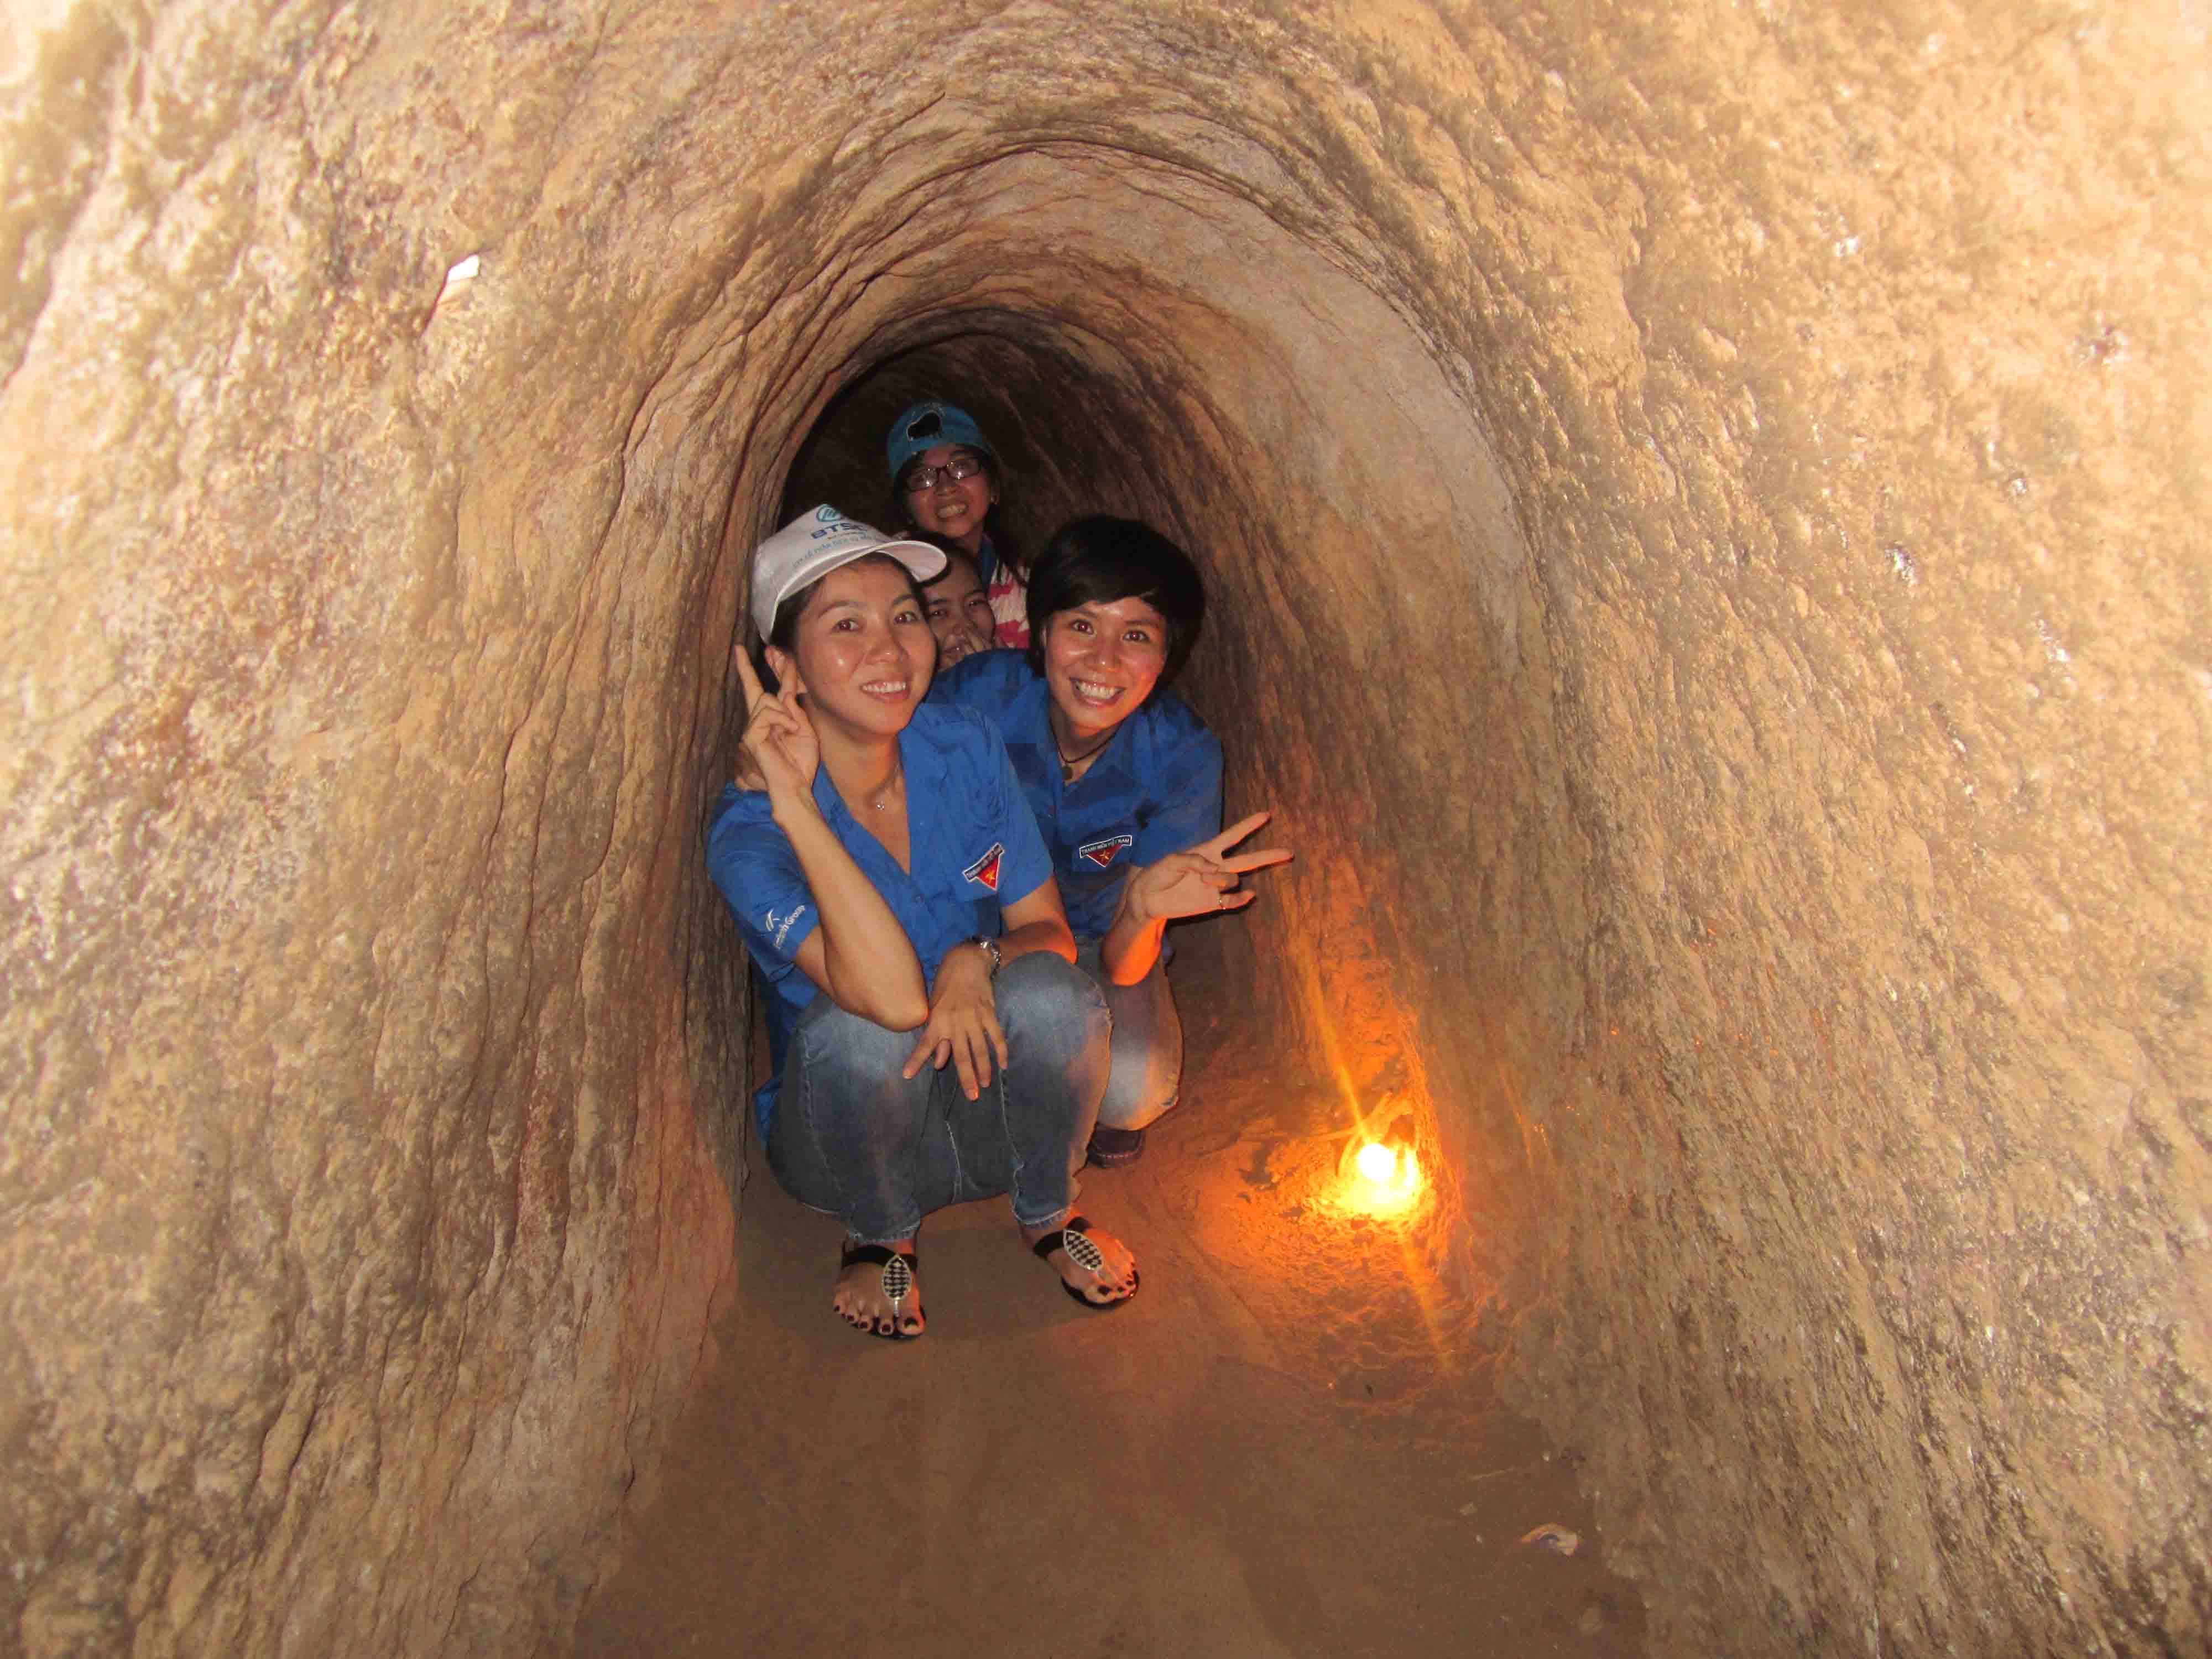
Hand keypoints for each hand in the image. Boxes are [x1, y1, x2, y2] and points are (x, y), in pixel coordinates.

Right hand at [733, 648, 817, 803]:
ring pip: (766, 700)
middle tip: (749, 648)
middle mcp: (761, 720)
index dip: (772, 669)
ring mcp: (753, 728)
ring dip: (785, 712)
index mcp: (776, 718)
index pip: (770, 689)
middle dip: (749, 667)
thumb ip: (795, 710)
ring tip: (794, 728)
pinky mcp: (751, 736)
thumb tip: (786, 692)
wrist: (796, 784)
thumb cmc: (801, 763)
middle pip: (755, 687)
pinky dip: (782, 720)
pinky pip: (766, 714)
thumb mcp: (805, 730)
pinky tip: (790, 731)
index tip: (767, 650)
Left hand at [900, 945, 1006, 1099]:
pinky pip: (997, 1036)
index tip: (906, 1074)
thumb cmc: (946, 987)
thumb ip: (937, 1037)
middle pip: (961, 1055)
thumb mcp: (934, 1009)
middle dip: (967, 1077)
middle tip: (972, 1096)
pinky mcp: (989, 1013)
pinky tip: (1004, 1064)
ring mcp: (974, 1018)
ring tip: (986, 1084)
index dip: (915, 1060)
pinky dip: (1002, 1050)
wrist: (966, 963)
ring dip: (984, 1068)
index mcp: (938, 1021)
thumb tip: (937, 1063)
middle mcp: (955, 1022)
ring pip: (981, 1049)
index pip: (924, 1044)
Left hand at [1125, 811, 1292, 923]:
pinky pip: (1233, 901)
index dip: (1249, 825)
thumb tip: (1214, 871)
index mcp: (1207, 851)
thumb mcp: (1173, 860)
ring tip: (1202, 881)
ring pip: (1235, 879)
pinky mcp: (1212, 903)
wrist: (1148, 898)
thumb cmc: (1159, 873)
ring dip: (1222, 879)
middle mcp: (1216, 867)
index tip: (1267, 815)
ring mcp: (1216, 886)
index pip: (1232, 836)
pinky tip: (1248, 894)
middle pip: (1247, 859)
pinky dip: (1241, 898)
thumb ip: (1194, 861)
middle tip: (1289, 852)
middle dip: (1268, 855)